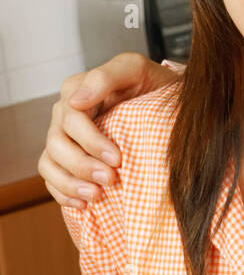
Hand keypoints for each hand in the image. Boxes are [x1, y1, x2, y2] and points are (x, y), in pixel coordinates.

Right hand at [38, 53, 179, 207]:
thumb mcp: (135, 70)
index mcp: (76, 89)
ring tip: (97, 196)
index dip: (91, 141)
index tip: (117, 159)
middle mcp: (64, 114)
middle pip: (57, 144)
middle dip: (82, 165)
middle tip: (111, 180)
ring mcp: (62, 137)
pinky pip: (50, 178)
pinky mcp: (65, 158)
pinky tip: (84, 204)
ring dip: (70, 184)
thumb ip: (107, 76)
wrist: (163, 104)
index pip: (71, 119)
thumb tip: (76, 101)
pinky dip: (63, 194)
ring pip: (49, 163)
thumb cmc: (150, 85)